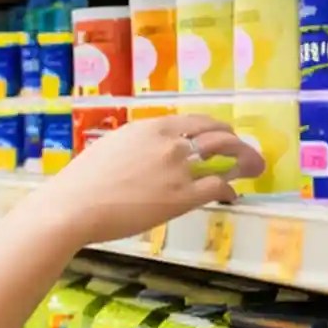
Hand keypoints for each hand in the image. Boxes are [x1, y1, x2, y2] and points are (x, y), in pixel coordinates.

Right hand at [36, 114, 263, 246]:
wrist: (74, 206)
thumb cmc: (82, 182)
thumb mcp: (111, 148)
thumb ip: (136, 146)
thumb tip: (146, 153)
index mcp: (151, 127)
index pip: (196, 121)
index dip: (215, 127)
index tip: (222, 134)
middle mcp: (170, 142)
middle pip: (218, 134)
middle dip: (237, 142)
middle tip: (246, 151)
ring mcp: (179, 169)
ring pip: (226, 156)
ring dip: (244, 160)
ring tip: (253, 167)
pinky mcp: (182, 196)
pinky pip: (218, 187)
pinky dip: (229, 189)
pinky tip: (232, 195)